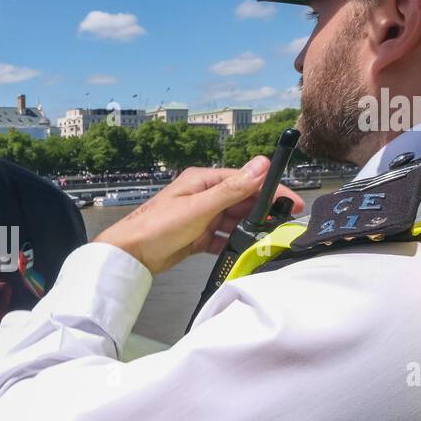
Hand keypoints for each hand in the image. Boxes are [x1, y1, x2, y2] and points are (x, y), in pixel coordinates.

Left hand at [95, 157, 303, 274]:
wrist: (129, 255)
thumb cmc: (156, 226)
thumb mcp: (199, 207)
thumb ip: (232, 188)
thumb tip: (261, 164)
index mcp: (203, 181)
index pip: (246, 180)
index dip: (271, 190)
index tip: (291, 202)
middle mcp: (203, 195)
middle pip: (242, 200)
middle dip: (263, 212)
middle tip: (284, 226)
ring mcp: (200, 216)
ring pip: (234, 220)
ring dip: (249, 229)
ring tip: (267, 240)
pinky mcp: (197, 236)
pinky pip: (222, 237)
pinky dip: (233, 243)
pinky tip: (244, 250)